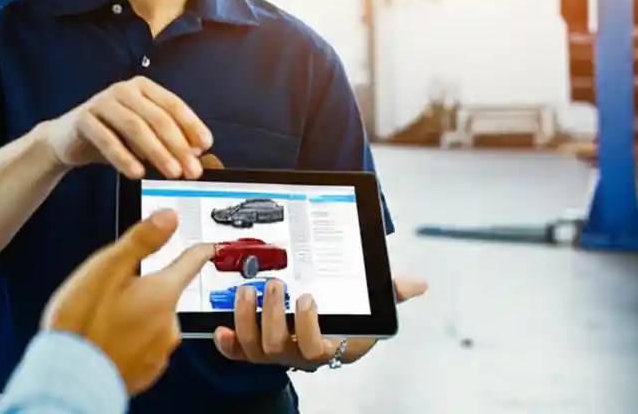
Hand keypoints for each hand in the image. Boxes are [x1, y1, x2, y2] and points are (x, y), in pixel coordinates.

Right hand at [39, 76, 212, 178]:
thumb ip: (167, 140)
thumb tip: (197, 152)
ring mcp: (102, 102)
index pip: (173, 104)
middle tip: (191, 169)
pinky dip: (124, 157)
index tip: (205, 146)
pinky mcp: (84, 118)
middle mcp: (124, 90)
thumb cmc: (111, 135)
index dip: (192, 125)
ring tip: (171, 172)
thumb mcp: (142, 137)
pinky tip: (137, 173)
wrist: (67, 139)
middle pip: (157, 117)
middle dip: (178, 145)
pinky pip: (107, 139)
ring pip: (135, 126)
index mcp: (143, 88)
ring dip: (157, 152)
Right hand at [42, 209, 213, 394]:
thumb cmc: (82, 322)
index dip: (198, 252)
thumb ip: (141, 240)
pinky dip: (129, 343)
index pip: (190, 263)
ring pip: (153, 323)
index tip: (209, 248)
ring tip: (102, 322)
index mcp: (162, 293)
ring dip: (135, 319)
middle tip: (111, 296)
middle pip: (165, 295)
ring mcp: (159, 351)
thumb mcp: (106, 268)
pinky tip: (105, 342)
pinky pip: (144, 348)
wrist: (67, 377)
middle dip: (144, 291)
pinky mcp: (146, 372)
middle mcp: (168, 324)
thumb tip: (169, 217)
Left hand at [214, 276, 427, 368]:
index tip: (307, 298)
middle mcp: (297, 354)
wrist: (324, 330)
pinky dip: (227, 344)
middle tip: (274, 284)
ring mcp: (274, 352)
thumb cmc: (344, 317)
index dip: (307, 327)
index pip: (316, 348)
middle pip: (279, 346)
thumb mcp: (369, 304)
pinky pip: (237, 354)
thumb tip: (418, 284)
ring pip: (255, 347)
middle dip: (272, 314)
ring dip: (245, 319)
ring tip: (246, 291)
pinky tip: (219, 328)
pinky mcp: (253, 349)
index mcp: (327, 346)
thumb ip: (390, 291)